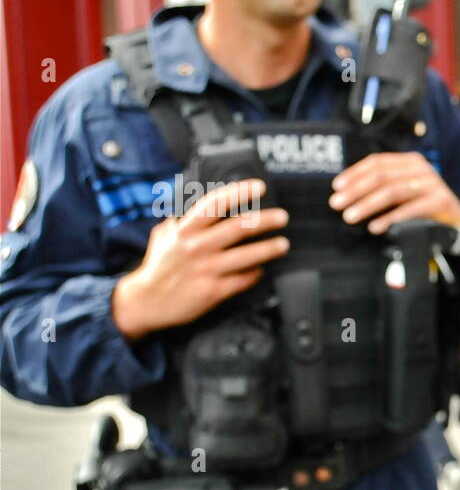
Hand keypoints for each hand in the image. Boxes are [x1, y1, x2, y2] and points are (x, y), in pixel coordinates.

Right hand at [112, 179, 288, 342]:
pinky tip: (261, 269)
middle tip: (283, 216)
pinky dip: (255, 274)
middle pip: (238, 228)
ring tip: (283, 244)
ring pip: (246, 256)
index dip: (239, 192)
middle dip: (265, 220)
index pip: (215, 203)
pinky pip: (243, 280)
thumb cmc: (159, 266)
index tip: (259, 187)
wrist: (147, 302)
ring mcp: (206, 269)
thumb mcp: (165, 237)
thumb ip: (183, 221)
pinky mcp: (213, 291)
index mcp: (185, 230)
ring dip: (268, 249)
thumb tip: (204, 205)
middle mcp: (197, 247)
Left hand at [329, 151, 459, 238]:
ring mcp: (433, 184)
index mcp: (410, 162)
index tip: (336, 188)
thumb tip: (348, 193)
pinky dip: (389, 218)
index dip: (354, 174)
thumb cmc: (428, 208)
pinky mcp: (440, 202)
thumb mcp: (406, 192)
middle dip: (355, 190)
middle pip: (381, 176)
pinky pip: (409, 209)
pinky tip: (375, 227)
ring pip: (392, 191)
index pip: (377, 162)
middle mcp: (422, 168)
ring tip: (350, 216)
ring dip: (367, 204)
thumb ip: (385, 187)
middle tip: (336, 204)